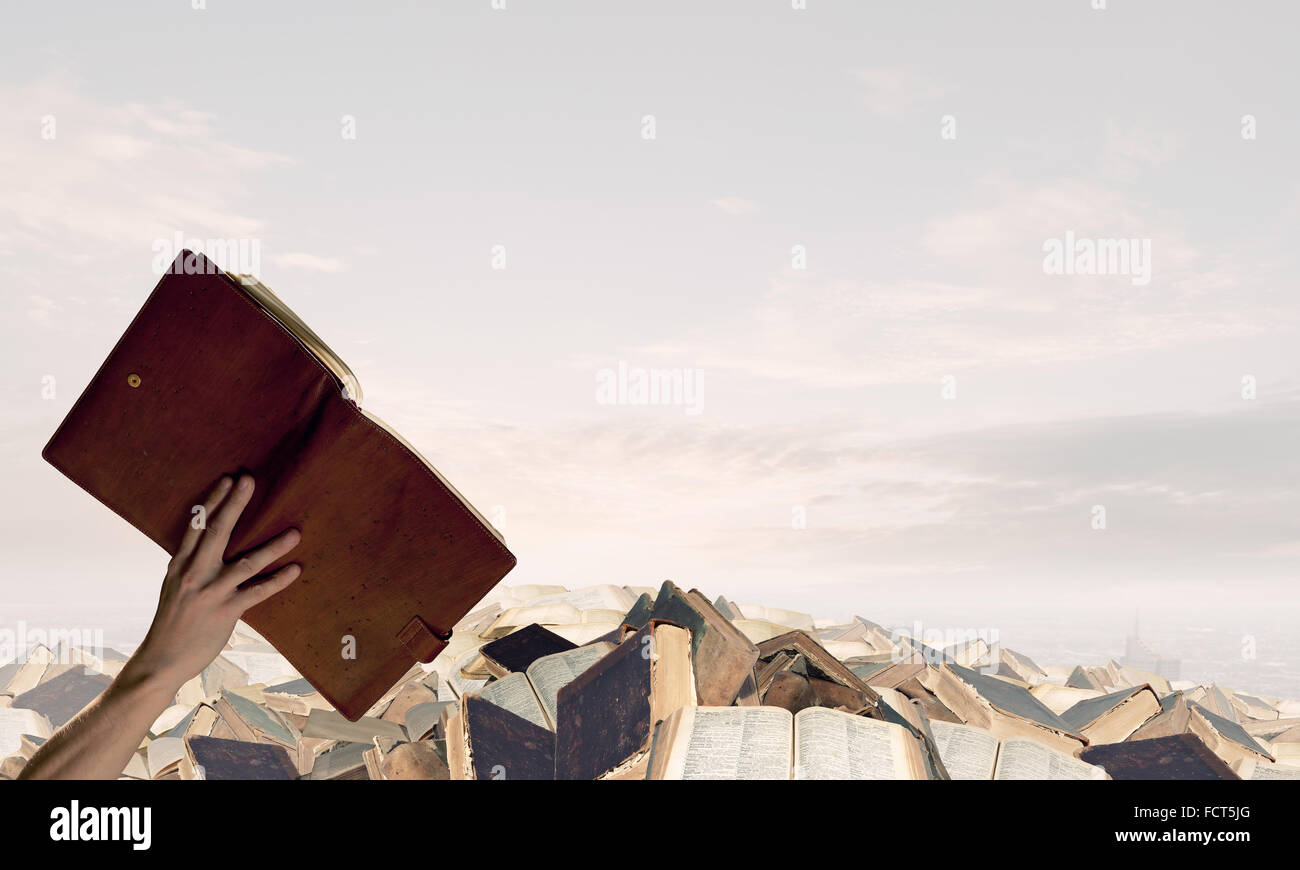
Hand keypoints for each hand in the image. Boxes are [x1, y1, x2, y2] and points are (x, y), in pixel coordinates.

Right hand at [123, 473, 301, 692]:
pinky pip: (257, 592)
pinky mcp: (225, 612)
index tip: (228, 479)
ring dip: (273, 547)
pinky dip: (278, 581)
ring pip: (246, 563)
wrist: (161, 661)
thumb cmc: (173, 621)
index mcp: (180, 565)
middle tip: (249, 479)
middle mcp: (194, 574)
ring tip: (295, 533)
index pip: (197, 525)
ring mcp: (210, 593)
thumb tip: (205, 544)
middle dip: (234, 504)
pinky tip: (295, 570)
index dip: (213, 501)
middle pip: (217, 532)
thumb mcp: (174, 587)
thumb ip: (190, 564)